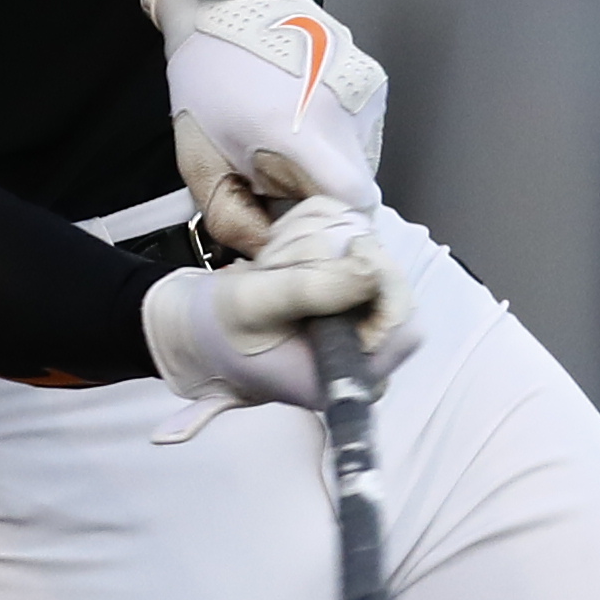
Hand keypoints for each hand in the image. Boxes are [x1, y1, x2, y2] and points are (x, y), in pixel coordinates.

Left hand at [142, 0, 387, 244]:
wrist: (225, 0)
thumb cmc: (206, 78)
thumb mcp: (201, 162)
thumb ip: (236, 221)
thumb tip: (272, 252)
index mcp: (300, 133)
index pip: (352, 208)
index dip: (328, 228)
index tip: (297, 228)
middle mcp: (344, 111)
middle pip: (357, 189)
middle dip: (322, 202)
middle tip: (280, 188)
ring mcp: (364, 90)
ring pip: (362, 161)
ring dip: (330, 168)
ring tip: (286, 143)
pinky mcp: (372, 78)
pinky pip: (362, 131)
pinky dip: (337, 139)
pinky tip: (301, 117)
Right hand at [143, 192, 423, 433]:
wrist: (195, 326)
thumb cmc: (219, 329)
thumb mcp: (255, 307)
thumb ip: (311, 291)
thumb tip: (371, 270)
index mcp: (348, 373)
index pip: (404, 327)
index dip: (386, 285)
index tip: (353, 255)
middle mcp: (360, 347)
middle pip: (388, 281)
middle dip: (336, 255)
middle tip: (280, 262)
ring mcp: (353, 312)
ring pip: (366, 249)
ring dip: (315, 239)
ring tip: (268, 265)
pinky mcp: (341, 280)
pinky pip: (347, 232)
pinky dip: (312, 226)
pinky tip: (276, 253)